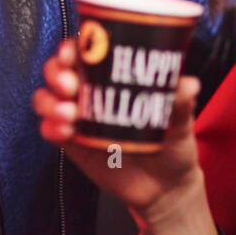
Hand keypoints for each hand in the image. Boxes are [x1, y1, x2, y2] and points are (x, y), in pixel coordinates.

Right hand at [34, 39, 203, 224]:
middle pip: (59, 69)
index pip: (87, 50)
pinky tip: (65, 131)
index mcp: (115, 76)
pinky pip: (49, 130)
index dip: (74, 45)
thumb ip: (180, 105)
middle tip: (70, 84)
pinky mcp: (71, 143)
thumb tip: (188, 84)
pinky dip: (50, 126)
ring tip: (68, 113)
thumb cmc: (173, 145)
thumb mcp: (180, 123)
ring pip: (47, 97)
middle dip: (56, 71)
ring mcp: (78, 117)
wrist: (164, 188)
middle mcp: (92, 91)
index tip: (73, 51)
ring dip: (49, 101)